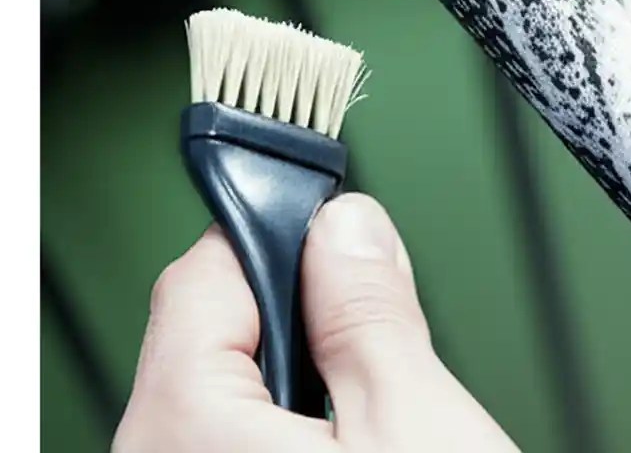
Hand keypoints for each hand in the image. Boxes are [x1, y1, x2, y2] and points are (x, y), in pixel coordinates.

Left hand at [113, 194, 517, 451]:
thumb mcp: (417, 424)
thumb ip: (372, 312)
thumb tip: (348, 228)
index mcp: (184, 429)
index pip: (205, 267)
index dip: (288, 233)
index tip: (347, 233)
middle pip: (208, 327)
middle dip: (303, 313)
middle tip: (382, 340)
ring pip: (224, 386)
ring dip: (300, 374)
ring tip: (374, 413)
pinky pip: (230, 437)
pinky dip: (286, 424)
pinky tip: (347, 447)